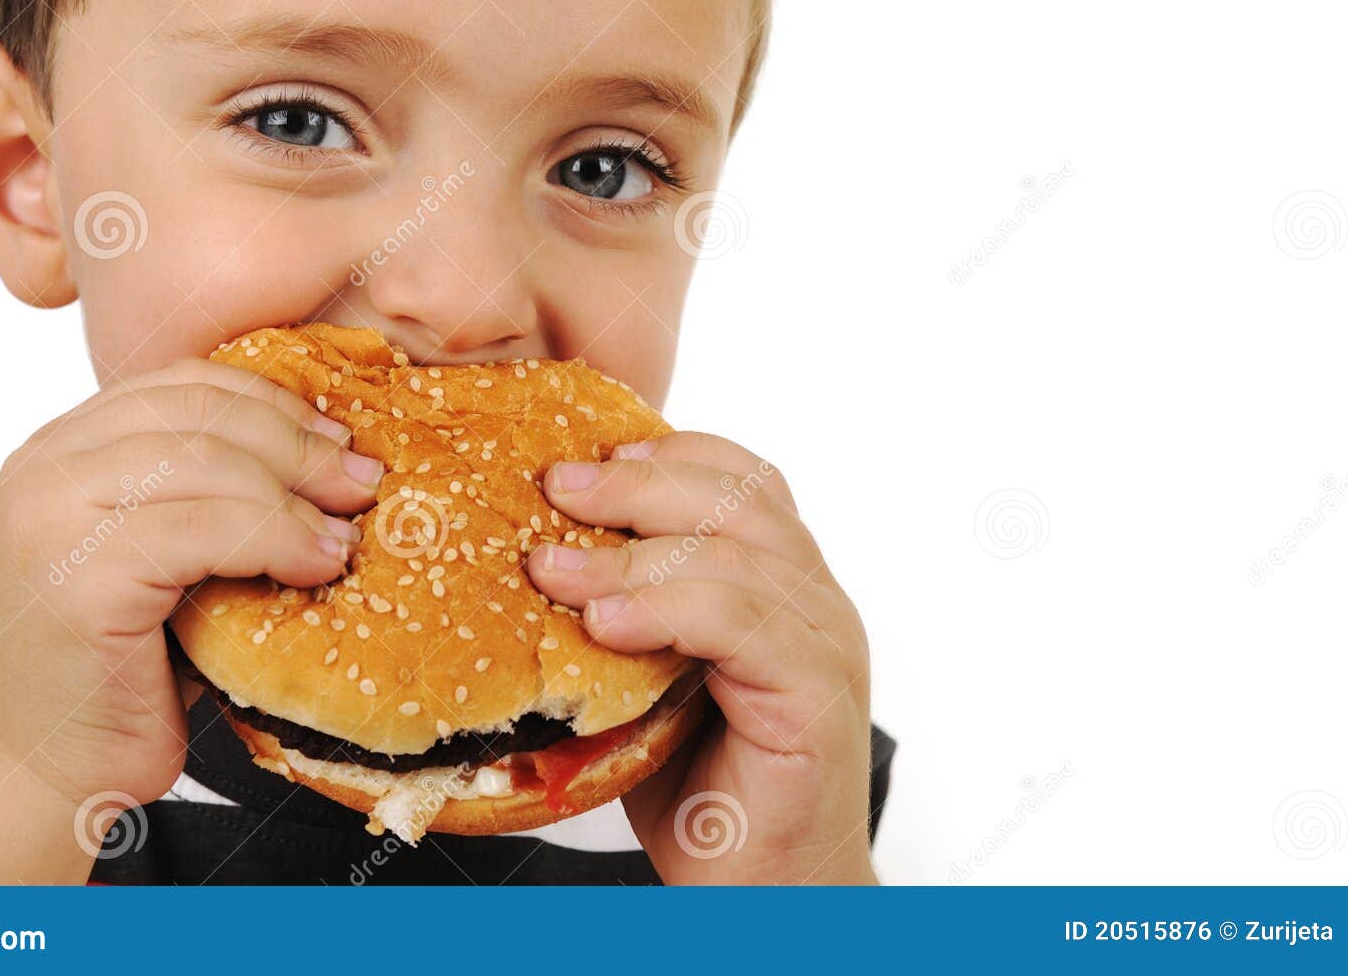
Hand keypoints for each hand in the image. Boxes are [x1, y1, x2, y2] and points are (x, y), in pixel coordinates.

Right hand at [0, 358, 384, 834]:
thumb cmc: (122, 669)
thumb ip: (216, 495)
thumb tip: (336, 458)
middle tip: (362, 483)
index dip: (273, 402)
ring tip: (347, 534)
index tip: (337, 442)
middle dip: (297, 443)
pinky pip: (208, 529)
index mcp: (63, 448)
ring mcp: (54, 513)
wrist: (44, 772)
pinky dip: (279, 541)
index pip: (184, 384)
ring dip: (297, 497)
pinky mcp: (81, 571)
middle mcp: (45, 465)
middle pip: (200, 412)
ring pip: (210, 462)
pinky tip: (318, 567)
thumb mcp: (171, 556)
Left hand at [526, 432, 874, 884]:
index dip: (664, 454)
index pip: (739, 478)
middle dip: (637, 482)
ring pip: (737, 553)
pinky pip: (744, 623)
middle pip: (737, 497)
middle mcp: (814, 601)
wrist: (764, 894)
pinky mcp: (817, 696)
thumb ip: (617, 616)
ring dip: (631, 551)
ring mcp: (825, 644)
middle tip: (555, 487)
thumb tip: (522, 558)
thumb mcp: (644, 681)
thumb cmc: (700, 790)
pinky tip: (606, 622)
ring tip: (551, 567)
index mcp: (783, 583)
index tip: (581, 457)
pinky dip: (668, 609)